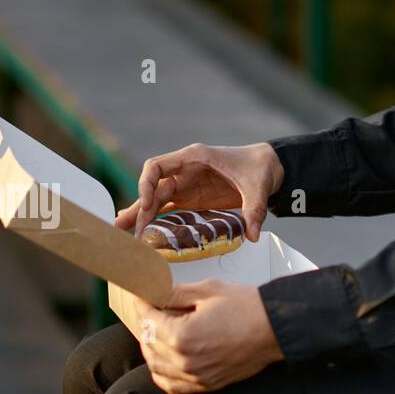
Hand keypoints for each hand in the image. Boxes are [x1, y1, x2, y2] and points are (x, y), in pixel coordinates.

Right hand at [116, 142, 284, 242]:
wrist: (269, 167)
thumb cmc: (259, 169)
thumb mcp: (258, 188)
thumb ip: (254, 210)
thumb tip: (252, 236)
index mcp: (194, 158)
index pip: (157, 166)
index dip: (147, 184)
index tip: (148, 205)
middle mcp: (184, 171)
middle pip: (153, 188)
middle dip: (139, 208)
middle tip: (125, 230)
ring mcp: (187, 186)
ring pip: (158, 201)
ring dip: (143, 217)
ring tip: (126, 234)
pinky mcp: (193, 199)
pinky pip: (170, 209)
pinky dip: (157, 220)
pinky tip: (145, 233)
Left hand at [134, 280, 284, 393]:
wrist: (276, 328)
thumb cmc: (247, 308)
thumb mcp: (207, 291)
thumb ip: (174, 293)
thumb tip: (152, 290)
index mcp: (182, 336)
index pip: (147, 320)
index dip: (142, 303)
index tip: (141, 295)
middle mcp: (185, 361)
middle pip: (149, 343)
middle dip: (147, 324)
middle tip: (152, 310)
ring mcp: (196, 376)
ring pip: (156, 367)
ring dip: (151, 349)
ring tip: (157, 333)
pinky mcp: (207, 384)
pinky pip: (173, 386)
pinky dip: (162, 374)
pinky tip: (165, 360)